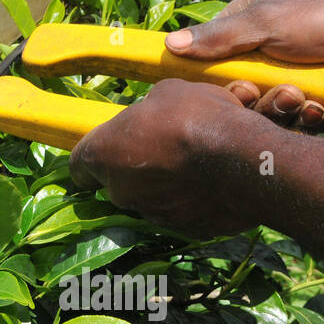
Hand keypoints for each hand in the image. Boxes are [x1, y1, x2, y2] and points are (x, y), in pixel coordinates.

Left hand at [69, 78, 270, 235]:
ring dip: (164, 186)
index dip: (91, 158)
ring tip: (196, 165)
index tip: (104, 151)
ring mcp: (151, 214)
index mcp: (102, 154)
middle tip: (163, 148)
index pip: (79, 165)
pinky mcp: (185, 230)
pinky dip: (191, 202)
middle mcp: (119, 191)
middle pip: (117, 182)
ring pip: (150, 199)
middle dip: (134, 169)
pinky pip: (182, 213)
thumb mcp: (166, 92)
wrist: (244, 160)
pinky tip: (213, 184)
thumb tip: (154, 113)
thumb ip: (149, 109)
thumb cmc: (195, 117)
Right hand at [164, 0, 323, 128]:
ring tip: (300, 100)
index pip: (211, 50)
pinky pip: (297, 123)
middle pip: (237, 87)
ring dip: (281, 110)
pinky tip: (318, 112)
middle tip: (257, 94)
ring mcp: (294, 79)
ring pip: (267, 110)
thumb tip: (169, 45)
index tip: (198, 88)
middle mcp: (269, 53)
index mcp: (251, 24)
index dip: (202, 71)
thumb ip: (218, 36)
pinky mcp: (316, 103)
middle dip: (248, 97)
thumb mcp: (265, 22)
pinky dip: (307, 121)